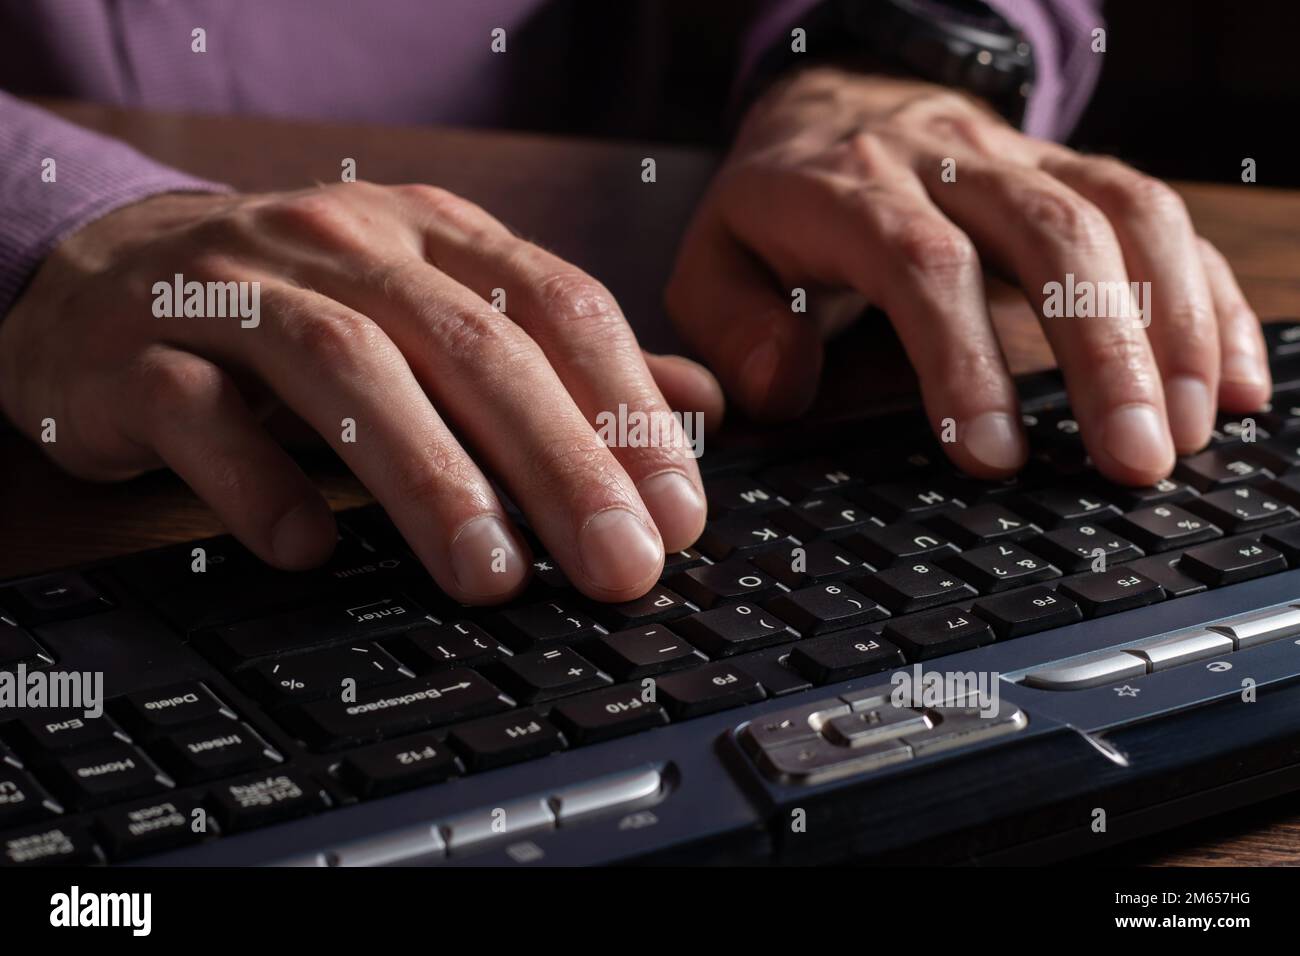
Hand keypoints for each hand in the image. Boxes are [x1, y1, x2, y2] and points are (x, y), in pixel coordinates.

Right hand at [0, 184, 722, 601]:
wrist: (105, 273)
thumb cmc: (301, 305)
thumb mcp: (439, 309)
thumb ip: (563, 362)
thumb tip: (699, 410)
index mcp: (434, 231)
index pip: (558, 305)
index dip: (627, 408)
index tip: (678, 512)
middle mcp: (344, 241)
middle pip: (470, 342)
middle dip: (556, 459)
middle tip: (617, 562)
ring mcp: (236, 286)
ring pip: (345, 365)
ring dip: (428, 475)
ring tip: (493, 574)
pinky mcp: (137, 346)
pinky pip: (199, 408)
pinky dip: (260, 477)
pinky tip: (310, 548)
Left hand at [666, 68, 1270, 484]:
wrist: (831, 101)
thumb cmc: (776, 207)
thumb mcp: (715, 260)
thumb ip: (732, 326)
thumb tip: (785, 387)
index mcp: (849, 189)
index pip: (922, 265)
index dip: (963, 360)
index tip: (993, 455)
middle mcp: (949, 162)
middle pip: (1051, 235)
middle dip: (1104, 353)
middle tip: (1131, 460)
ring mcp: (1024, 158)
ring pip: (1122, 214)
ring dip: (1172, 324)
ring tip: (1187, 431)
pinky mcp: (1075, 169)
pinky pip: (1161, 214)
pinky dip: (1206, 296)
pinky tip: (1231, 381)